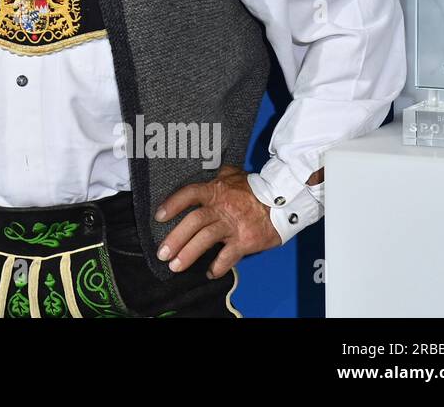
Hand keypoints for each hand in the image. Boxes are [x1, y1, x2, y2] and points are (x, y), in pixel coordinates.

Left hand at [154, 165, 280, 277]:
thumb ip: (218, 174)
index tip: (158, 216)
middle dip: (175, 238)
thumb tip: (208, 171)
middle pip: (193, 221)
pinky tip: (209, 272)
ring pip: (206, 239)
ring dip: (188, 254)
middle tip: (162, 253)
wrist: (284, 201)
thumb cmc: (256, 189)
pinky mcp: (245, 240)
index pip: (189, 194)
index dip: (172, 204)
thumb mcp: (234, 174)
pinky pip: (228, 256)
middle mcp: (221, 207)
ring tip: (175, 266)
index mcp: (215, 190)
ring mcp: (233, 225)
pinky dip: (218, 266)